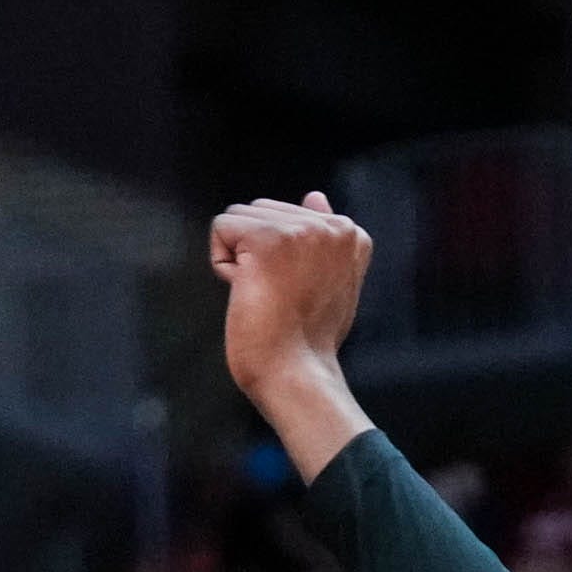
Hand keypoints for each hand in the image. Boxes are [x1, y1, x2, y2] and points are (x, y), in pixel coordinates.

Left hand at [209, 191, 372, 427]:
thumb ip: (323, 240)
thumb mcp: (328, 283)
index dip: (284, 258)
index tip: (302, 294)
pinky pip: (220, 229)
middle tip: (283, 299)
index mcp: (351, 234)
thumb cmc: (309, 340)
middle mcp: (332, 226)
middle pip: (261, 211)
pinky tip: (250, 293)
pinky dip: (223, 266)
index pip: (289, 215)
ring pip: (238, 217)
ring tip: (269, 296)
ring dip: (241, 260)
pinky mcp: (267, 238)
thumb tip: (316, 196)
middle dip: (259, 254)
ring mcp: (301, 230)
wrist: (297, 375)